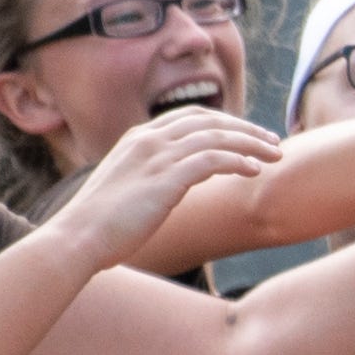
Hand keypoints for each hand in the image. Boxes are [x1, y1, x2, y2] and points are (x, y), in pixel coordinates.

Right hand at [49, 108, 278, 269]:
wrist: (79, 238)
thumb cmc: (102, 224)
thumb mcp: (129, 188)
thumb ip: (153, 176)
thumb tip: (179, 182)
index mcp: (138, 138)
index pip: (191, 117)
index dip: (225, 122)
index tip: (250, 134)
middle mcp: (148, 140)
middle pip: (210, 121)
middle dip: (246, 129)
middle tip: (274, 141)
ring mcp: (157, 157)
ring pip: (217, 137)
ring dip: (251, 144)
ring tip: (276, 156)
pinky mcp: (165, 179)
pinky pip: (213, 160)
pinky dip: (238, 161)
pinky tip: (255, 170)